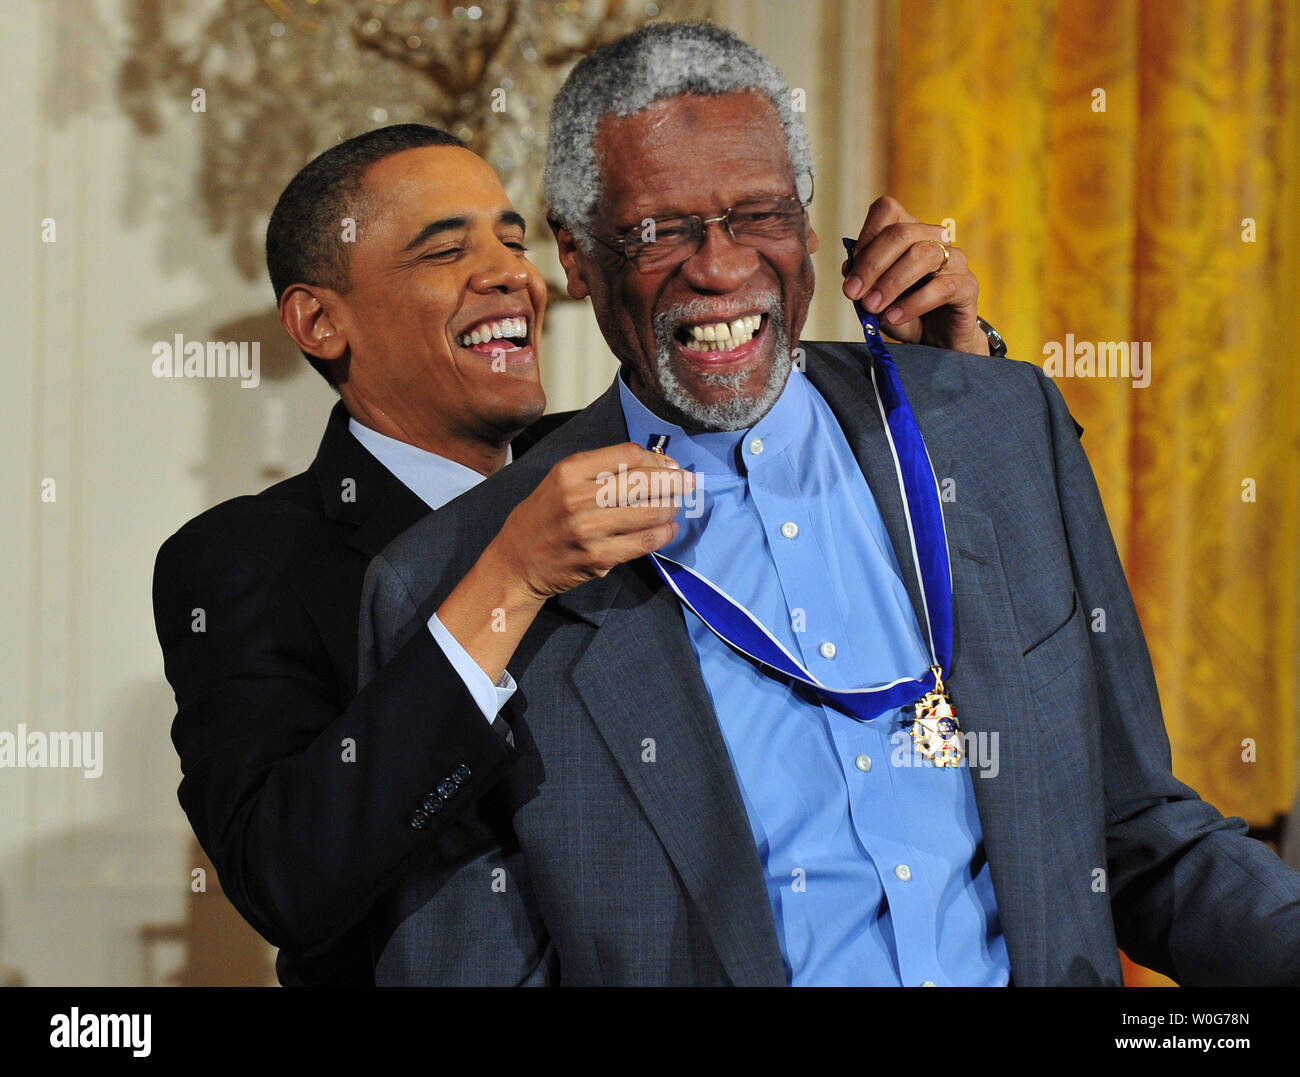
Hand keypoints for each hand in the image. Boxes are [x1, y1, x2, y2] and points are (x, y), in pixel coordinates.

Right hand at [488, 443, 693, 601]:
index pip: (627, 455)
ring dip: (670, 508)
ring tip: (676, 507)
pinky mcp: (597, 558)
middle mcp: (577, 497)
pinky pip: (642, 543)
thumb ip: (599, 471)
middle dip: (673, 481)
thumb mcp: (560, 482)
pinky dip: (663, 535)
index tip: (671, 465)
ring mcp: (588, 530)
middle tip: (688, 483)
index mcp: (569, 471)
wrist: (516, 562)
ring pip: (647, 513)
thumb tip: (653, 465)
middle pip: (642, 482)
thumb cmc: (543, 517)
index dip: (657, 459)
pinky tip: (669, 529)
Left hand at [841, 196, 988, 354]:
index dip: (865, 238)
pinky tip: (895, 317)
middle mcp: (934, 239)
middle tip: (853, 293)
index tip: (851, 273)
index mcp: (910, 233)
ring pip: (923, 255)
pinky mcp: (967, 285)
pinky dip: (913, 303)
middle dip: (872, 264)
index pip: (887, 211)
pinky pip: (942, 287)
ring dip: (891, 282)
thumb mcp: (876, 297)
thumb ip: (863, 280)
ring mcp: (955, 260)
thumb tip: (849, 265)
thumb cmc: (905, 313)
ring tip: (872, 307)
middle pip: (902, 232)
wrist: (937, 342)